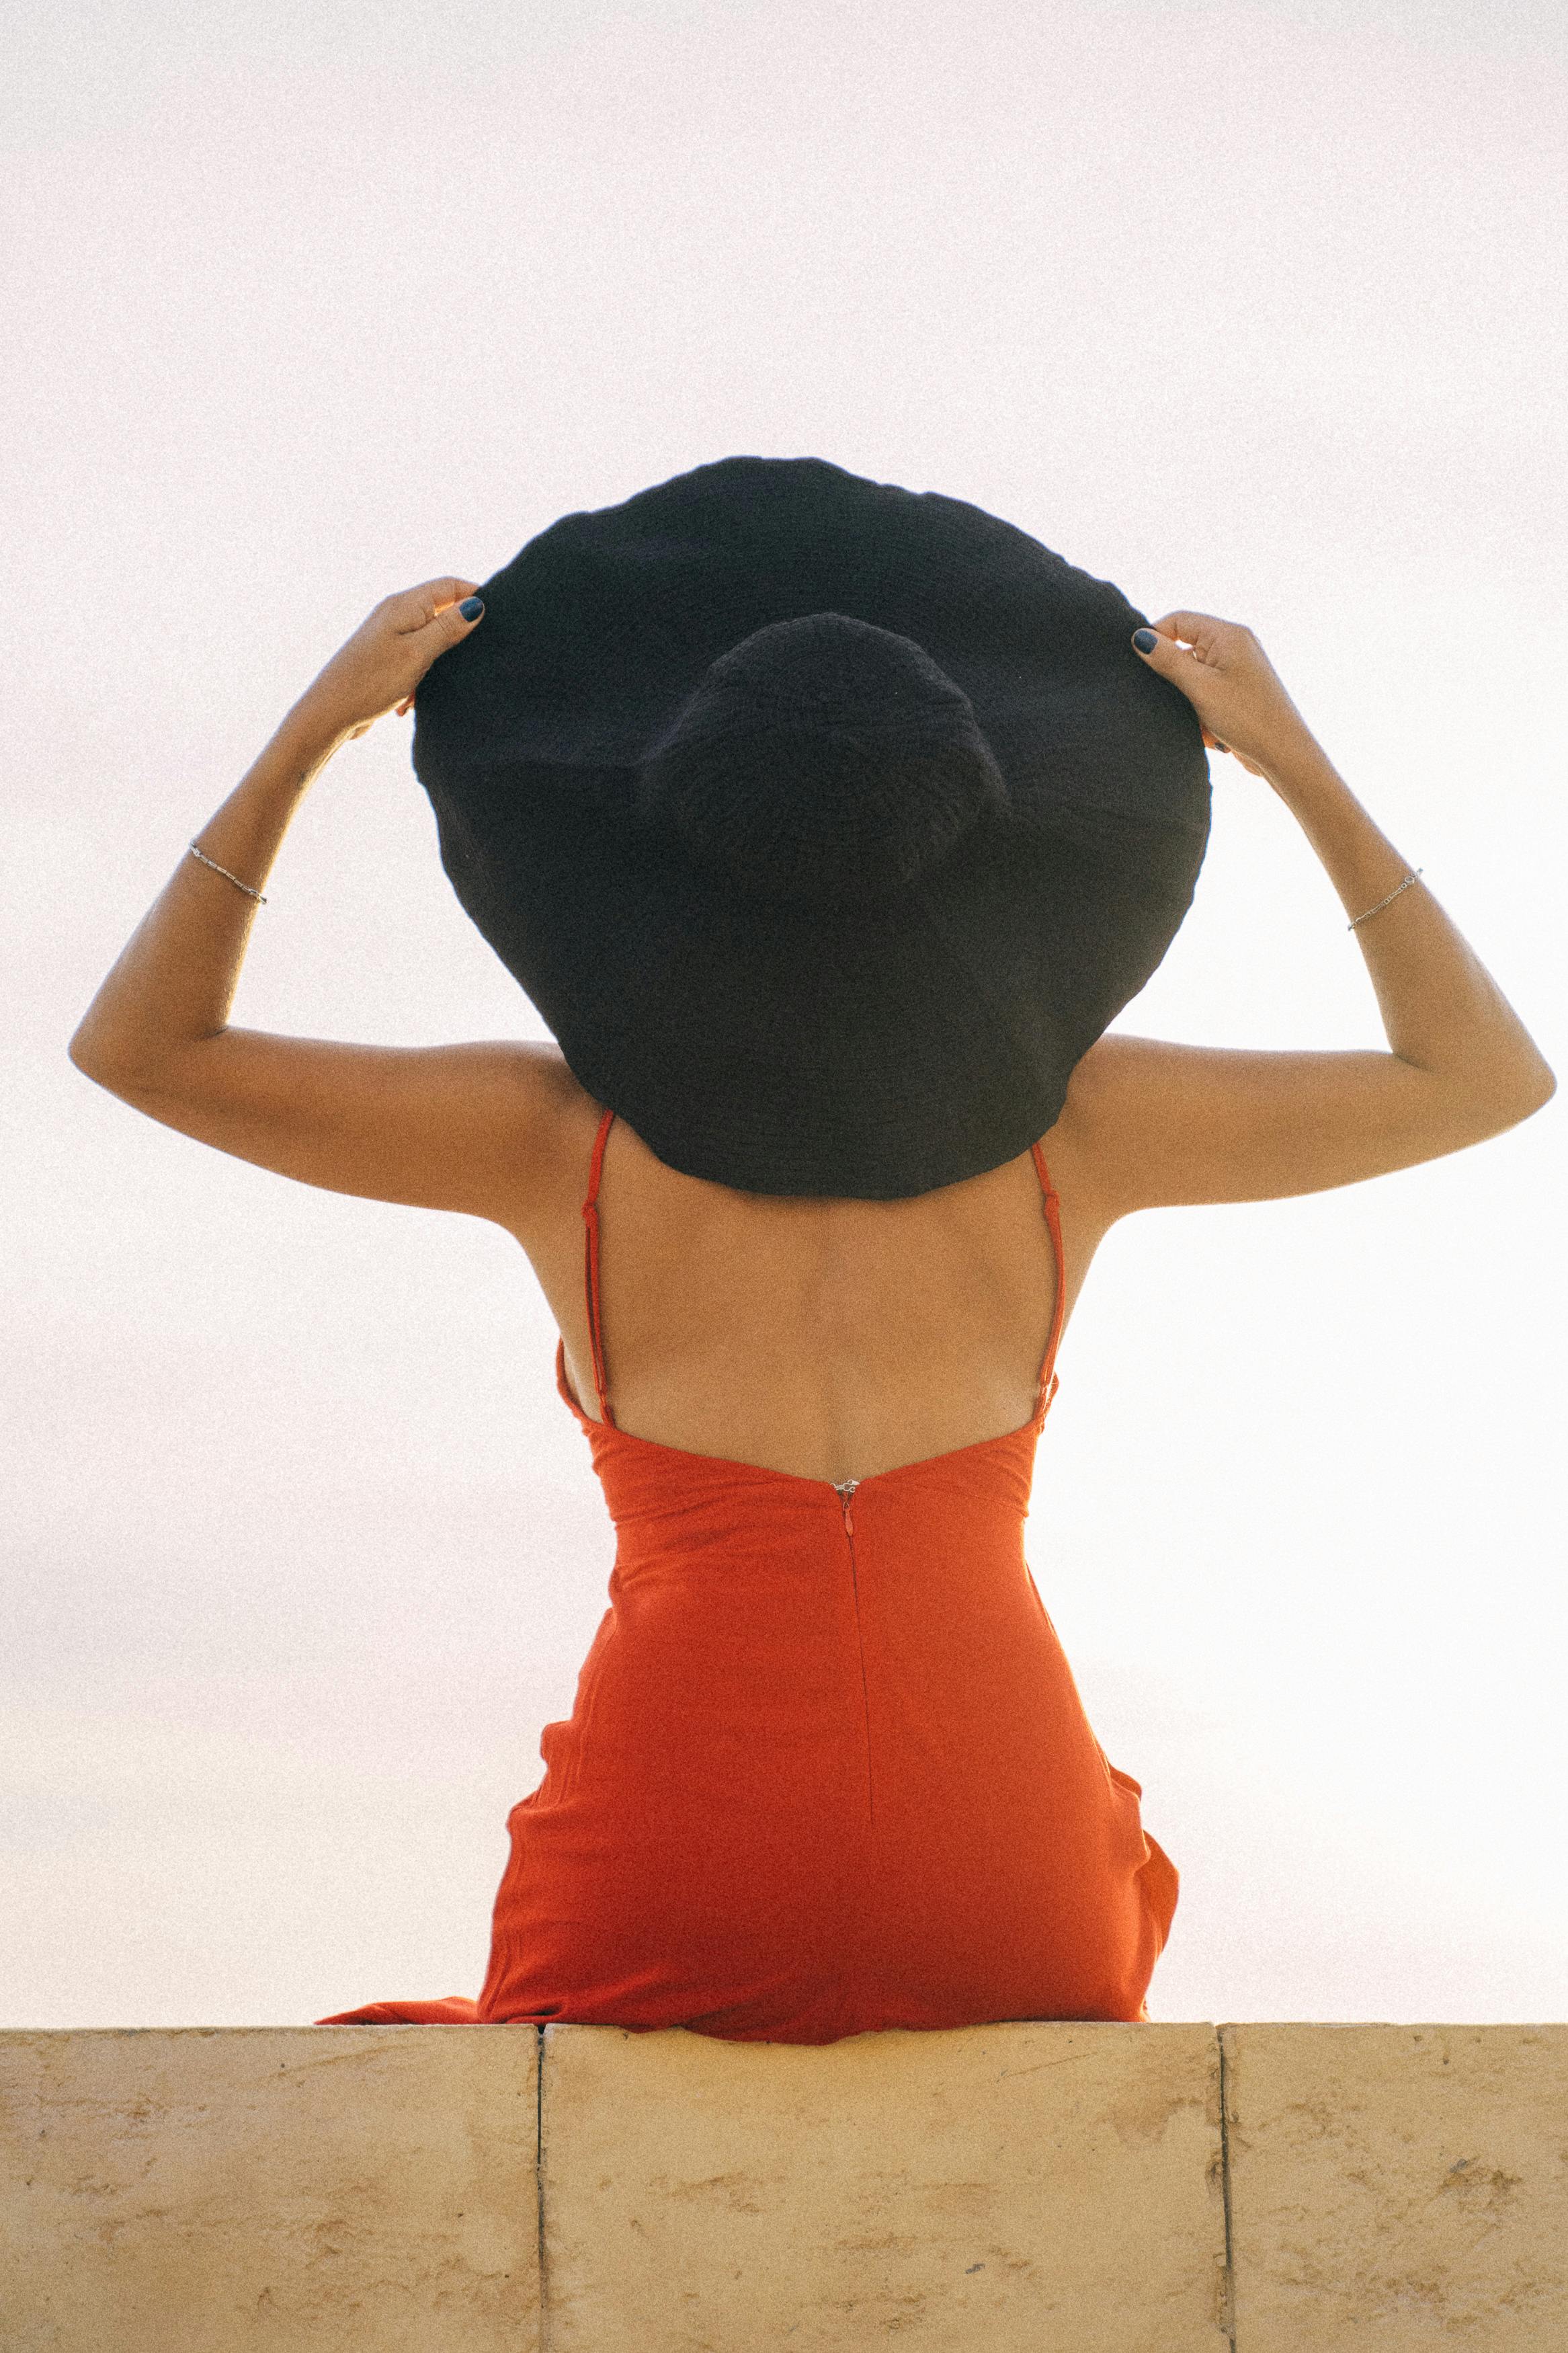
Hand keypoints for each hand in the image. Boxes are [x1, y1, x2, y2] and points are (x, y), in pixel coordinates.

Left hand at [290, 577, 484, 744]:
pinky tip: (409, 701)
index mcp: (404, 605)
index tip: (498, 617)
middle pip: (442, 611)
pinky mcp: (386, 659)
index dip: (475, 595)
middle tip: (476, 657)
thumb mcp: (418, 653)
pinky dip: (420, 680)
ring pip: (431, 641)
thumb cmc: (371, 681)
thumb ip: (447, 628)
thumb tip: (476, 606)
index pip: (449, 586)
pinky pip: (416, 661)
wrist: (330, 712)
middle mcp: (396, 615)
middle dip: (459, 634)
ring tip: (429, 687)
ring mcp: (390, 636)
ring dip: (438, 665)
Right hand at [1132, 612, 1318, 779]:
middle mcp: (1234, 646)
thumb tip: (1140, 638)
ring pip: (1193, 678)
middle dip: (1175, 681)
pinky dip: (1202, 713)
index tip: (1142, 666)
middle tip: (1177, 702)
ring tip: (1202, 723)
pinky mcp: (1238, 692)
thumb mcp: (1199, 687)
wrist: (1283, 754)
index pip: (1179, 620)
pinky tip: (1212, 733)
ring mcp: (1237, 669)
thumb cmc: (1246, 717)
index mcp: (1227, 635)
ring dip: (1189, 703)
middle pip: (1185, 650)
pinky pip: (1206, 694)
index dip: (1156, 638)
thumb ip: (1167, 660)